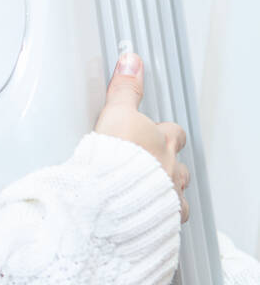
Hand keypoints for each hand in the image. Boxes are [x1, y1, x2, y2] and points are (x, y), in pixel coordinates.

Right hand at [93, 52, 190, 221]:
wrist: (106, 200)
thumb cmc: (111, 160)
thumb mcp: (115, 114)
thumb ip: (124, 89)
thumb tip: (130, 62)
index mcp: (160, 143)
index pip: (172, 133)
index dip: (164, 133)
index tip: (154, 132)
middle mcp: (169, 170)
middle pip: (178, 165)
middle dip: (166, 164)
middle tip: (149, 166)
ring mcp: (166, 197)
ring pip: (175, 193)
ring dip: (164, 192)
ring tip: (148, 195)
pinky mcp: (158, 222)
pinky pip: (165, 221)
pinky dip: (157, 219)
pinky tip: (146, 220)